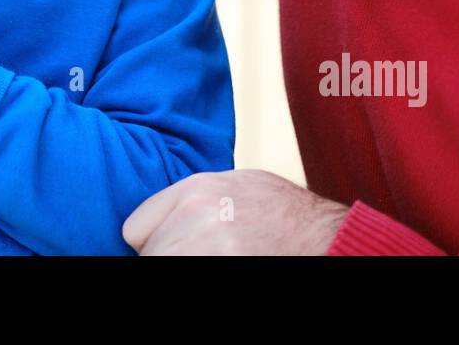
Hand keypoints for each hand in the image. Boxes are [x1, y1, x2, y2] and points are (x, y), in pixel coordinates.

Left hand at [122, 169, 349, 254]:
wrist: (323, 234)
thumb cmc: (281, 212)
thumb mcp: (233, 185)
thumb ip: (193, 199)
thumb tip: (161, 223)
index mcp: (195, 189)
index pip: (134, 228)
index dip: (152, 243)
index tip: (169, 247)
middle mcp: (196, 214)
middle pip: (149, 254)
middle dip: (167, 256)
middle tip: (200, 253)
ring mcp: (210, 245)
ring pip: (163, 264)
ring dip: (182, 265)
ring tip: (217, 256)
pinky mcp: (224, 263)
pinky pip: (185, 273)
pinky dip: (200, 270)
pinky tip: (224, 262)